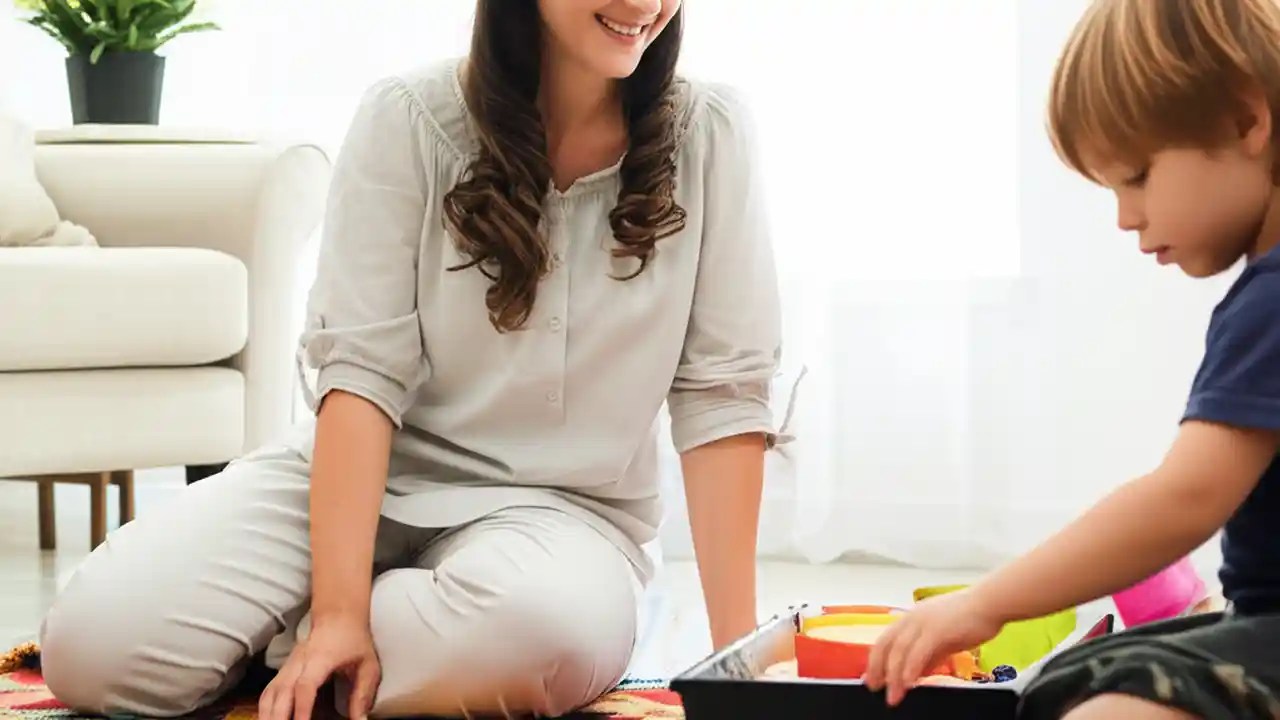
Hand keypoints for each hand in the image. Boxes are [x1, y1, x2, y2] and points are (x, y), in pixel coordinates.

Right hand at [259, 615, 380, 719]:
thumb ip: (362, 694)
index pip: (305, 686)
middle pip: (281, 692)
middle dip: (278, 717)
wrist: (338, 616)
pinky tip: (268, 719)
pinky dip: (265, 707)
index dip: (301, 708)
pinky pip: (269, 691)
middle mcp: (299, 662)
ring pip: (270, 693)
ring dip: (268, 714)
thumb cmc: (354, 640)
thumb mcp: (368, 665)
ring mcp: (288, 665)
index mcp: (320, 659)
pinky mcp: (284, 669)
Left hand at [863, 589, 1004, 705]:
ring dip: (894, 676)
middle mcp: (913, 618)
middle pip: (886, 645)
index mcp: (912, 617)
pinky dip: (910, 669)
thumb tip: (918, 672)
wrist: (990, 603)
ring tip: (894, 695)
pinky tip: (908, 683)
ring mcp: (923, 622)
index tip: (873, 676)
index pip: (886, 640)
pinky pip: (918, 652)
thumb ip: (929, 655)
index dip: (876, 659)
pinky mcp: (936, 629)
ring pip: (900, 651)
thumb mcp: (943, 638)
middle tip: (875, 687)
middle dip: (877, 669)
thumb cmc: (971, 618)